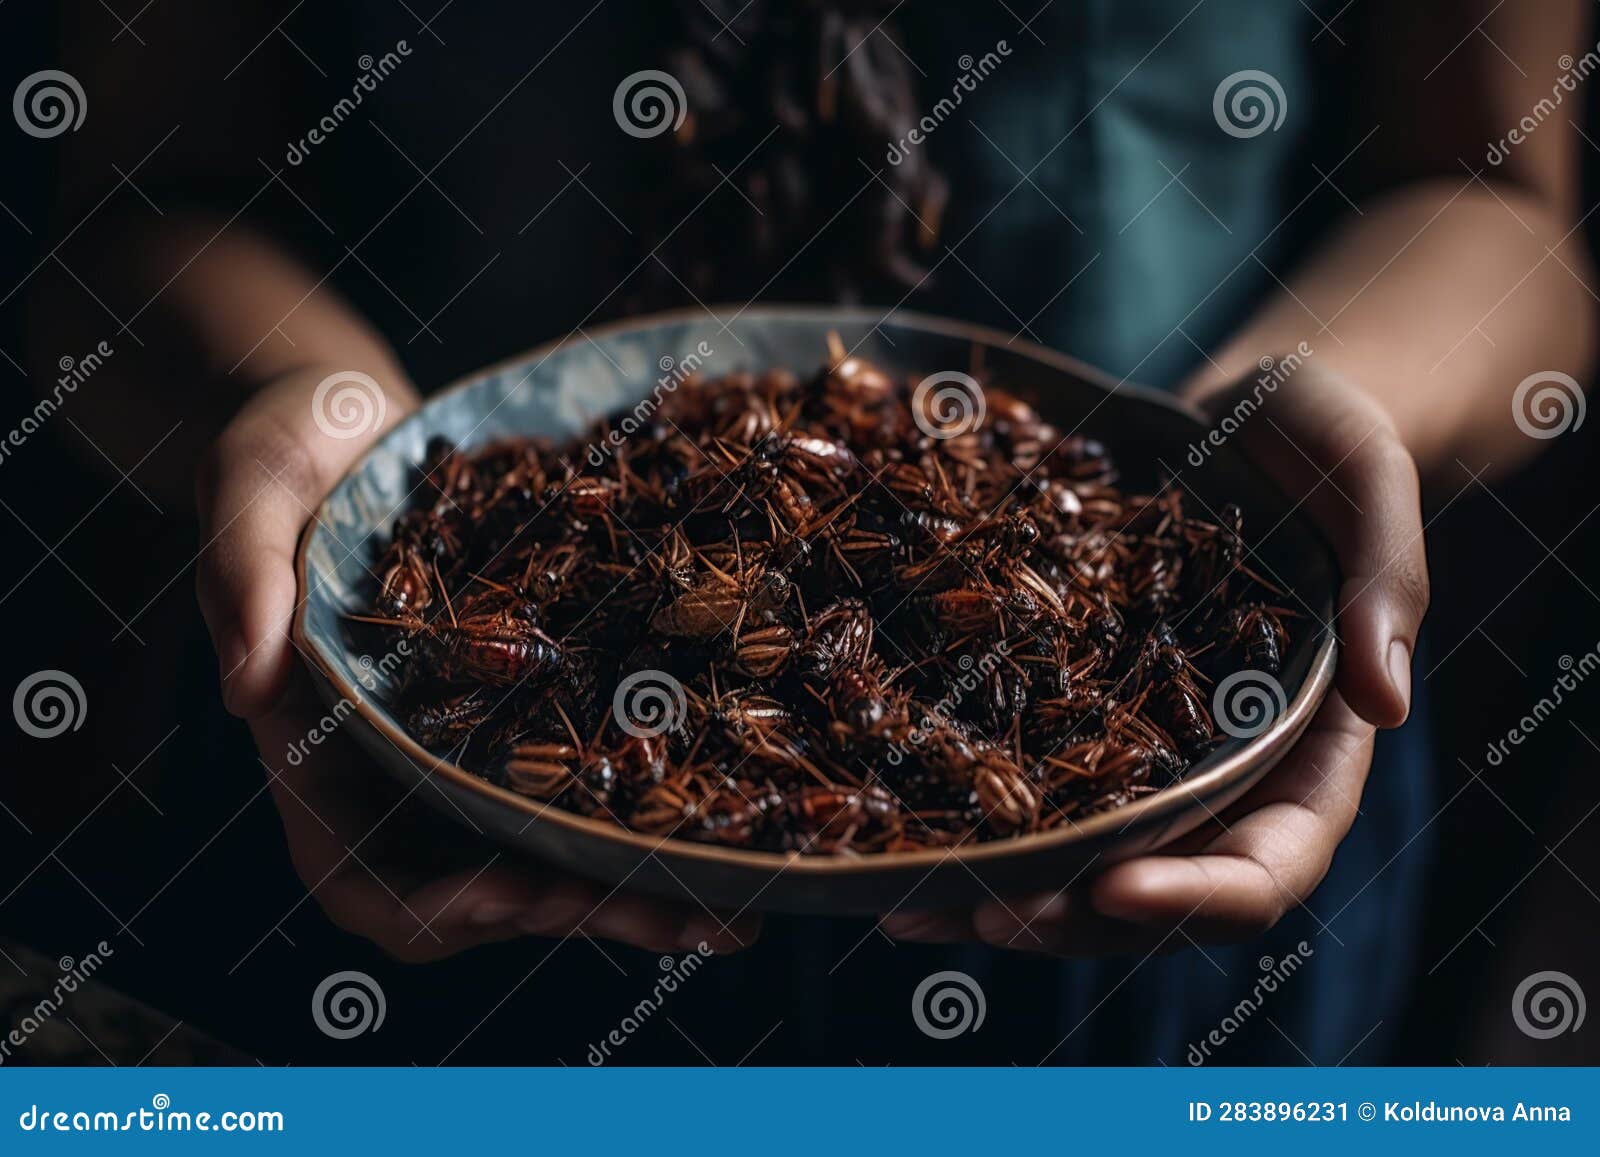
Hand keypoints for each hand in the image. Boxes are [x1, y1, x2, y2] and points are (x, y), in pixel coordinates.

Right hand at [195, 363, 757, 960]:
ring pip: (544, 849)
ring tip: (732, 903)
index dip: (440, 907)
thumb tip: (246, 688)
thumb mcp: (252, 486)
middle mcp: (397, 769)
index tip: (526, 894)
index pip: (361, 879)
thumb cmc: (285, 450)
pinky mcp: (524, 704)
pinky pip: (579, 774)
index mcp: (317, 749)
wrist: (359, 421)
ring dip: (631, 886)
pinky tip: (726, 812)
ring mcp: (466, 745)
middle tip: (687, 917)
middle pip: (480, 888)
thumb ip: (242, 578)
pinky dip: (645, 803)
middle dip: (580, 910)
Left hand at [883, 361, 1428, 953]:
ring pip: (1078, 856)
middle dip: (1071, 915)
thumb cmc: (1322, 440)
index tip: (1113, 889)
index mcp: (1310, 748)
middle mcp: (1223, 772)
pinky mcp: (1079, 707)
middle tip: (979, 915)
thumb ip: (1388, 581)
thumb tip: (1388, 701)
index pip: (1272, 862)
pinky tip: (891, 829)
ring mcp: (1145, 748)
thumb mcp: (1368, 480)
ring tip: (910, 905)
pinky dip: (967, 815)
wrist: (1239, 415)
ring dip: (1000, 892)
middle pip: (1157, 885)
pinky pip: (1028, 780)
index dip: (1198, 896)